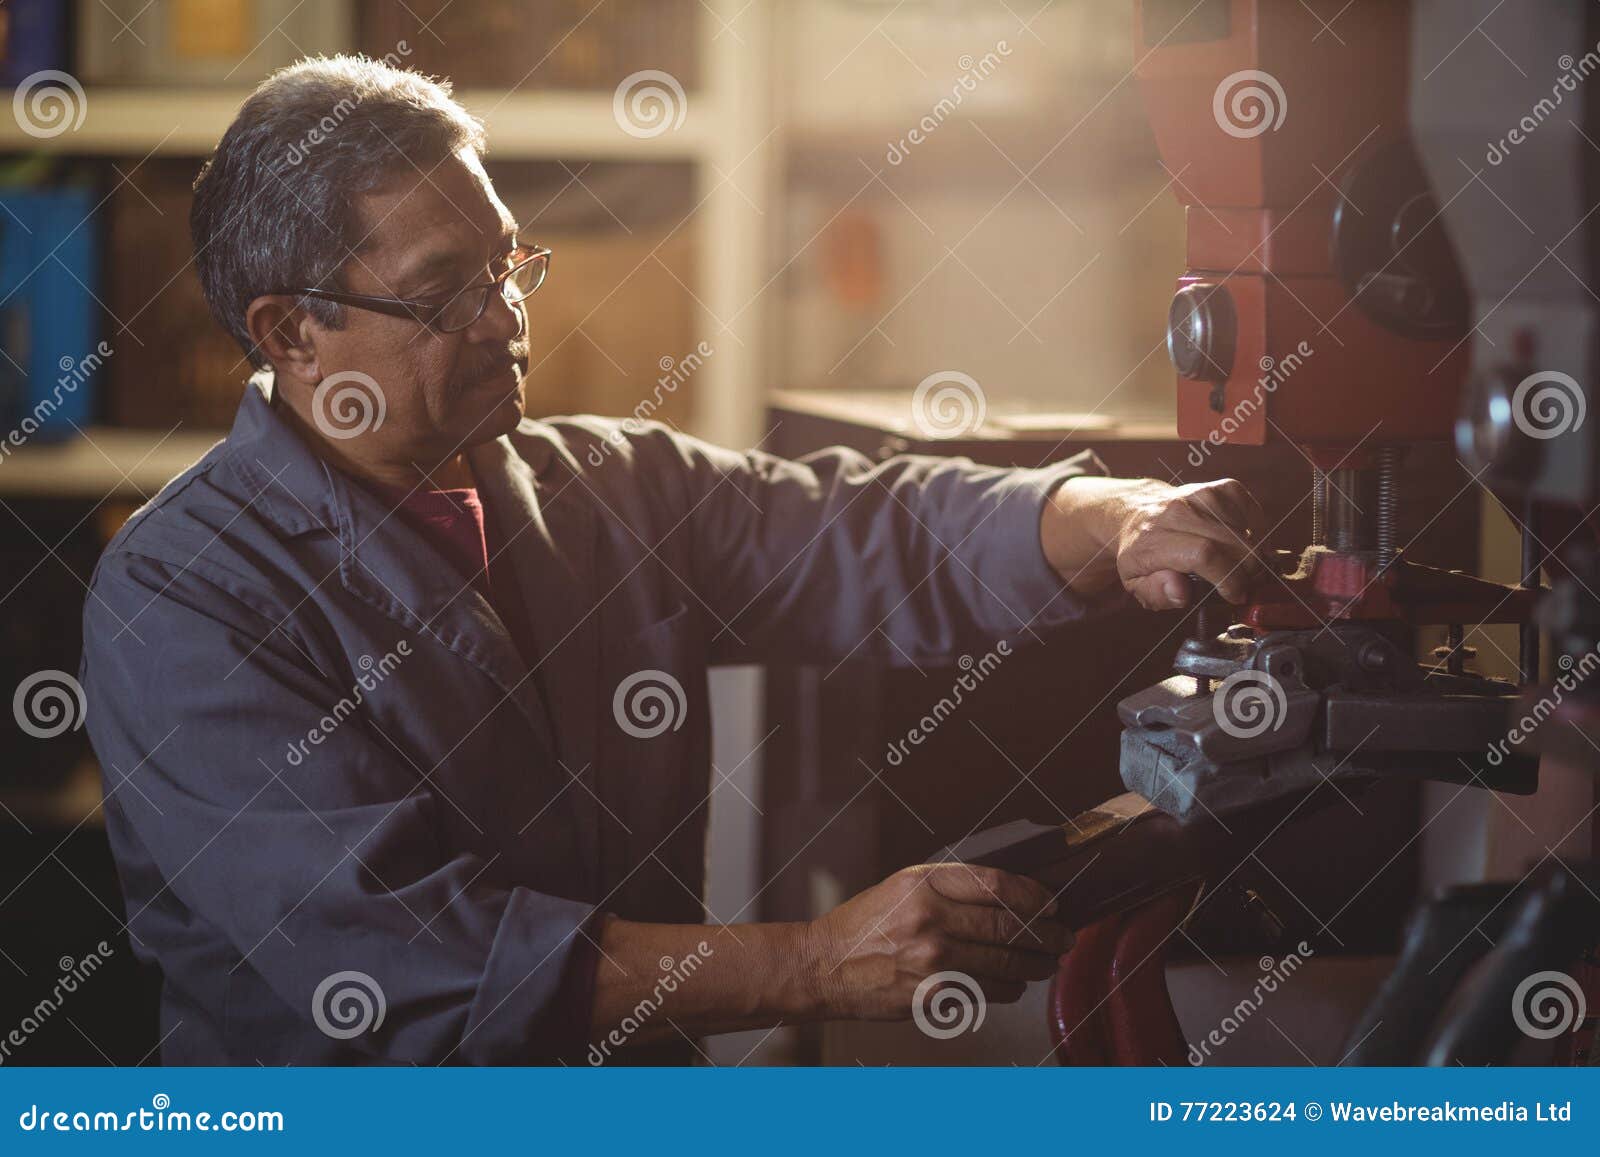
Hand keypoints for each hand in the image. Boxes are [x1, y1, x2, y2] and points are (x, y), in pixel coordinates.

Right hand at [802, 863, 1074, 1019]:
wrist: (825, 966)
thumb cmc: (864, 924)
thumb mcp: (902, 884)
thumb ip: (950, 885)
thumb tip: (1008, 893)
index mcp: (924, 883)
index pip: (997, 885)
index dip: (1033, 896)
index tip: (1050, 903)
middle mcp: (931, 919)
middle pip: (1010, 926)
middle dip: (1047, 934)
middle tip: (1062, 936)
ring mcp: (934, 961)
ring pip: (1007, 964)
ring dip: (1036, 965)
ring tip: (1048, 961)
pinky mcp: (934, 995)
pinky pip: (989, 992)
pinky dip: (1010, 988)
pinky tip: (1015, 982)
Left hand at [1042, 475, 1264, 609]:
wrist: (1132, 513)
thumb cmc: (1136, 555)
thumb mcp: (1135, 586)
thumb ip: (1156, 593)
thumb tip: (1180, 591)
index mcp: (1153, 539)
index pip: (1204, 555)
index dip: (1229, 578)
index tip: (1236, 594)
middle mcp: (1176, 511)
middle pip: (1231, 542)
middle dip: (1247, 570)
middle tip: (1245, 586)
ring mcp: (1197, 495)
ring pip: (1244, 526)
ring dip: (1253, 551)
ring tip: (1242, 567)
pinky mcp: (1216, 486)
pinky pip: (1248, 508)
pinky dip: (1254, 528)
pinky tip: (1242, 541)